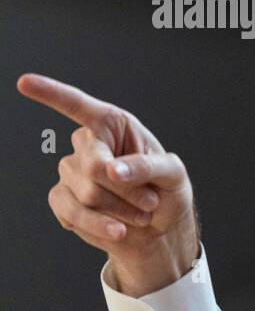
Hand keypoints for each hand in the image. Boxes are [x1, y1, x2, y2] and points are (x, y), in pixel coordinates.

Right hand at [17, 73, 198, 296]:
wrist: (160, 227)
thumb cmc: (167, 191)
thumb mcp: (173, 174)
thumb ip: (147, 167)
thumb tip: (111, 170)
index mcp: (113, 125)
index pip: (79, 106)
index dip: (51, 93)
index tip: (24, 82)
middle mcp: (87, 145)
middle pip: (93, 168)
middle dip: (127, 191)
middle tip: (150, 201)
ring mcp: (71, 172)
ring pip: (86, 195)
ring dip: (120, 211)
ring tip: (141, 214)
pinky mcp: (63, 199)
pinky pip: (71, 212)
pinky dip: (100, 225)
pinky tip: (117, 227)